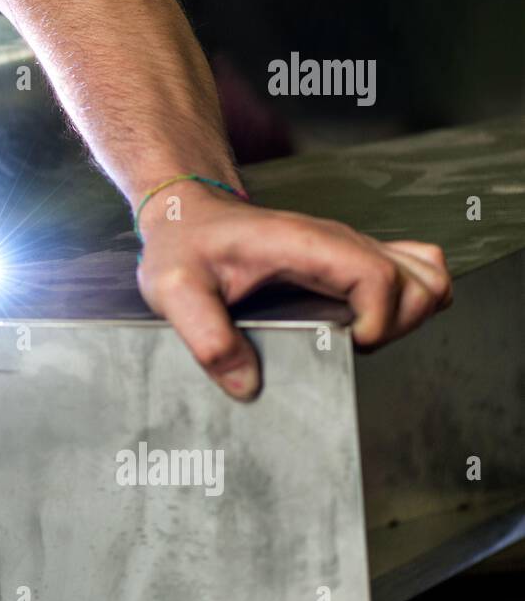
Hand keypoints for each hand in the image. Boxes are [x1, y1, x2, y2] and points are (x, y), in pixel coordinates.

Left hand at [136, 180, 451, 400]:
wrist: (186, 215)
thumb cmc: (183, 246)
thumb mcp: (174, 291)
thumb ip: (206, 338)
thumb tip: (247, 385)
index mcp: (303, 245)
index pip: (380, 277)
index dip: (379, 320)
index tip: (349, 344)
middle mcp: (336, 241)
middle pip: (420, 281)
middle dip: (400, 325)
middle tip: (350, 345)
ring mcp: (347, 247)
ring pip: (425, 274)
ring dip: (411, 313)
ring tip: (362, 335)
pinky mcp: (348, 257)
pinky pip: (411, 268)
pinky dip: (409, 298)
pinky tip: (369, 321)